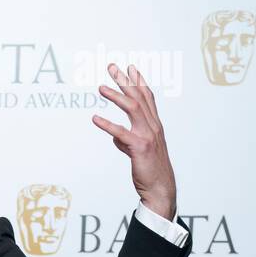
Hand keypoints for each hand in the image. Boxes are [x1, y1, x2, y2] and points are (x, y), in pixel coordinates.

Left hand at [92, 63, 176, 220]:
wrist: (160, 189)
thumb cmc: (150, 171)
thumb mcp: (139, 153)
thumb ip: (127, 142)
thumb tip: (116, 137)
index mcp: (155, 126)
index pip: (147, 98)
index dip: (138, 81)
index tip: (130, 68)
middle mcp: (153, 127)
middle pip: (139, 97)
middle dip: (125, 80)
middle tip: (112, 67)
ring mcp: (148, 136)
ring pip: (132, 108)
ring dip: (116, 95)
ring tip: (101, 87)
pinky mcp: (140, 147)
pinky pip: (121, 133)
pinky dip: (107, 125)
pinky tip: (95, 118)